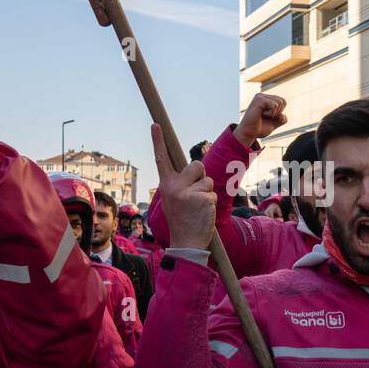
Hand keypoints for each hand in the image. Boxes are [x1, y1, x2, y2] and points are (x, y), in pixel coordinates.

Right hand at [152, 123, 215, 249]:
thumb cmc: (182, 221)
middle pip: (197, 165)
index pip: (162, 159)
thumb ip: (180, 184)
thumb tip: (196, 168)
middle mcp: (174, 186)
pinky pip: (213, 193)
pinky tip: (203, 214)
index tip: (156, 124)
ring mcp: (188, 192)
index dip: (158, 141)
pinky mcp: (202, 198)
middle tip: (194, 196)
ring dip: (207, 192)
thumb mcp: (174, 200)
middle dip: (201, 177)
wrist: (186, 243)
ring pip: (207, 179)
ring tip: (198, 207)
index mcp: (166, 185)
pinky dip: (211, 203)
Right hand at [234, 93, 287, 146]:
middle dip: (278, 113)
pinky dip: (271, 114)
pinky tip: (260, 115)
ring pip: (280, 102)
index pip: (283, 102)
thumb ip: (280, 119)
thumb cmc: (258, 129)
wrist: (248, 134)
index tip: (267, 118)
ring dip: (274, 113)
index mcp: (265, 99)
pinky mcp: (259, 100)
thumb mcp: (273, 123)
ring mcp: (260, 97)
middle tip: (265, 117)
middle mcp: (262, 96)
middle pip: (283, 101)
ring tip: (262, 116)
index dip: (279, 113)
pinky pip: (275, 105)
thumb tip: (284, 116)